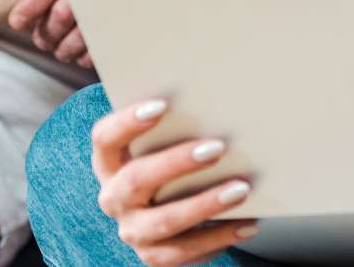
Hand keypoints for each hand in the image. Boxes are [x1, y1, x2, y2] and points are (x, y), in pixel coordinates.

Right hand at [91, 98, 258, 266]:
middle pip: (135, 180)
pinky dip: (219, 237)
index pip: (106, 138)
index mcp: (112, 162)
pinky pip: (185, 251)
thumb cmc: (174, 162)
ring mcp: (133, 230)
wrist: (171, 208)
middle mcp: (115, 198)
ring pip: (163, 221)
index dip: (128, 122)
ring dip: (205, 205)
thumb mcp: (166, 144)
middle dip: (177, 162)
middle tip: (217, 147)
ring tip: (241, 189)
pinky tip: (247, 223)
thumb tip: (222, 102)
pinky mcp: (154, 255)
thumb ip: (179, 127)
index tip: (162, 105)